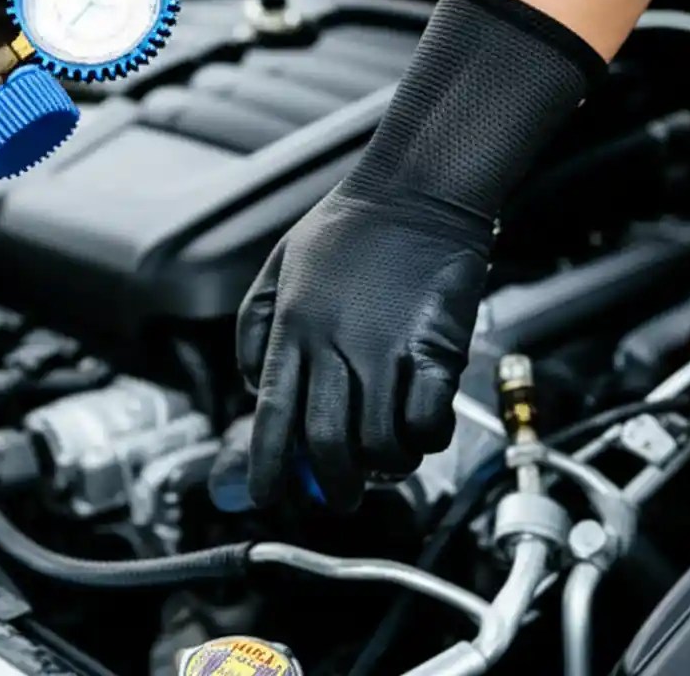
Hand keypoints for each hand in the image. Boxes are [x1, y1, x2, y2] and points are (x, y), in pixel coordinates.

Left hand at [234, 0, 604, 511]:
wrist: (416, 190)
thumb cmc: (347, 228)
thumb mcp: (276, 268)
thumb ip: (255, 329)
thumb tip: (252, 387)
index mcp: (292, 329)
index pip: (271, 416)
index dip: (267, 468)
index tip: (269, 499)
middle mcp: (335, 346)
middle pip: (326, 443)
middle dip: (331, 486)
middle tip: (340, 497)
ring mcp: (388, 349)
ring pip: (379, 442)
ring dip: (381, 469)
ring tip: (383, 466)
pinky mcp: (437, 348)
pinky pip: (429, 420)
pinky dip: (424, 441)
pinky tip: (420, 433)